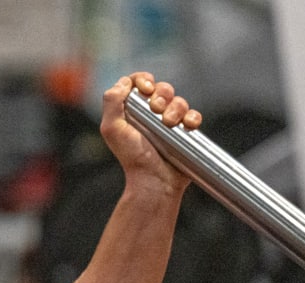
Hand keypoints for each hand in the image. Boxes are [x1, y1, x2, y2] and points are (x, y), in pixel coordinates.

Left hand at [99, 72, 201, 193]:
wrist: (154, 181)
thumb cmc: (132, 158)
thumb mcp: (112, 129)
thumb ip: (112, 102)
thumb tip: (124, 82)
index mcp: (132, 111)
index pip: (139, 83)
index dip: (143, 79)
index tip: (145, 89)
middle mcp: (151, 115)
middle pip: (162, 88)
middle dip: (161, 94)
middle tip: (156, 109)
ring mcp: (169, 124)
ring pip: (179, 101)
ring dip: (176, 107)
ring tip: (169, 123)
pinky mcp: (185, 134)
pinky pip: (193, 116)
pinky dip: (192, 117)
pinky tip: (187, 125)